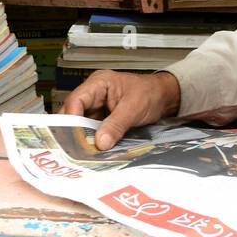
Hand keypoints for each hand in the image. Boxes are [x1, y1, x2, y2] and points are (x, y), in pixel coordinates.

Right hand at [58, 70, 181, 150]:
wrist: (164, 98)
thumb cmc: (151, 93)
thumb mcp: (134, 108)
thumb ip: (116, 125)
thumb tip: (100, 142)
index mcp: (98, 83)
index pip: (75, 100)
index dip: (71, 119)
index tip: (72, 137)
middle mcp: (94, 94)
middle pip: (74, 113)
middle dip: (73, 131)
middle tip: (74, 149)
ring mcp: (97, 107)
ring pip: (81, 124)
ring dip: (82, 138)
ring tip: (82, 153)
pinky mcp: (102, 119)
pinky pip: (92, 131)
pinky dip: (92, 140)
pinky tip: (93, 151)